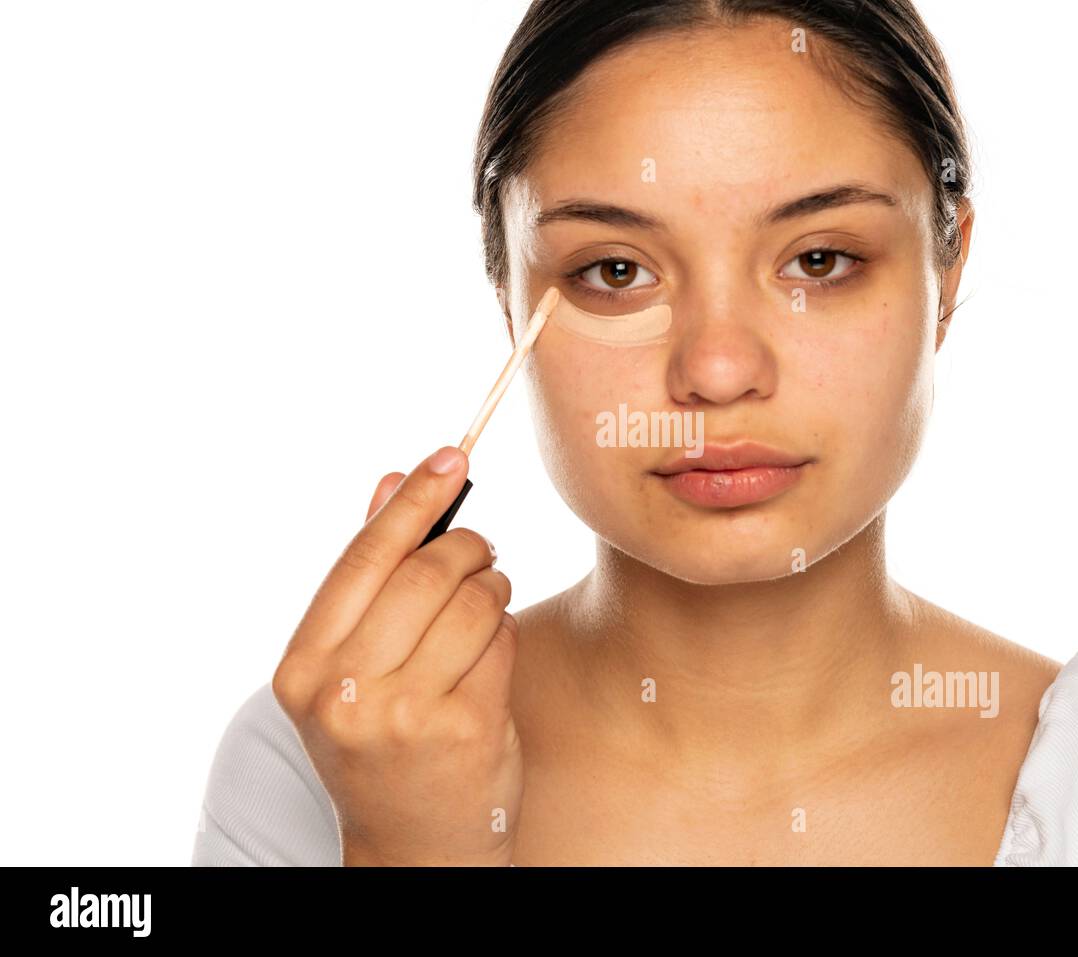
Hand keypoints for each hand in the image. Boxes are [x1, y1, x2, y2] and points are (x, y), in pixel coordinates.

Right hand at [273, 446, 521, 865]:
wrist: (413, 845)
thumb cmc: (382, 742)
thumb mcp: (352, 668)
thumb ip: (367, 576)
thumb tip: (387, 482)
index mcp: (304, 668)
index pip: (363, 559)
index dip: (413, 501)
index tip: (450, 455)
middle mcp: (344, 693)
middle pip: (425, 574)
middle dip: (468, 549)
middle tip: (482, 552)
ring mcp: (403, 716)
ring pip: (471, 603)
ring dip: (491, 588)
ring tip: (487, 599)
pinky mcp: (464, 730)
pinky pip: (500, 642)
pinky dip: (503, 631)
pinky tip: (492, 646)